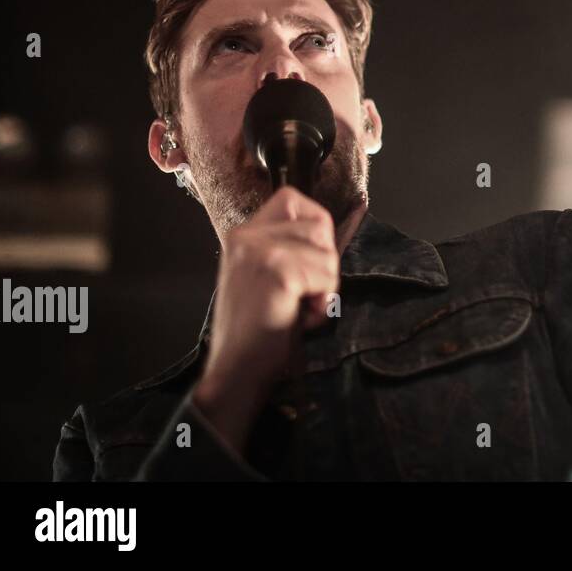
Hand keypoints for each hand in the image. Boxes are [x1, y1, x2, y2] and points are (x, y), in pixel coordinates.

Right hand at [192, 186, 339, 453]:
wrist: (236, 371)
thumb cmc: (259, 331)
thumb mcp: (267, 276)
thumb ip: (288, 249)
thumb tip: (335, 229)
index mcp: (243, 235)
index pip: (293, 199)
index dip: (316, 228)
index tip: (311, 263)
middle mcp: (246, 236)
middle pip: (319, 224)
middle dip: (325, 262)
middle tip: (304, 294)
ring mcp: (258, 251)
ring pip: (326, 252)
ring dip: (325, 285)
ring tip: (299, 308)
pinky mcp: (276, 270)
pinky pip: (325, 275)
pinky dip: (322, 301)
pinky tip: (301, 318)